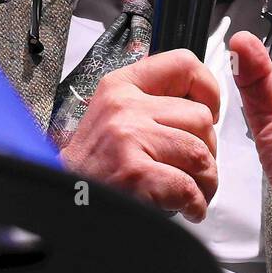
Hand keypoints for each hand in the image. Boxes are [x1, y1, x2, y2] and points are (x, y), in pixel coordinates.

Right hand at [60, 49, 220, 221]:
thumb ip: (152, 103)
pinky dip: (195, 204)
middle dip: (207, 151)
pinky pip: (188, 187)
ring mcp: (129, 138)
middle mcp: (124, 107)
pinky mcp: (135, 174)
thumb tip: (202, 106)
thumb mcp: (113, 117)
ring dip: (205, 181)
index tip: (209, 112)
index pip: (182, 64)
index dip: (208, 89)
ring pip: (200, 154)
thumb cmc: (92, 167)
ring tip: (192, 193)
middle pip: (200, 119)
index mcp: (120, 86)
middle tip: (194, 169)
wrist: (62, 201)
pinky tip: (185, 208)